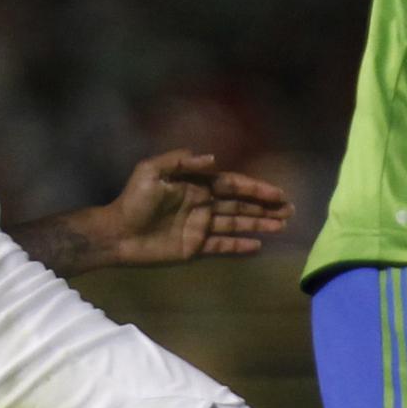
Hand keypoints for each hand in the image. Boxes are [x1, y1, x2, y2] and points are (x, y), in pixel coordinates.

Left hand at [95, 150, 291, 266]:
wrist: (116, 233)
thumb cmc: (133, 200)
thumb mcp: (151, 171)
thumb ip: (181, 162)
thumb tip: (213, 160)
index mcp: (196, 185)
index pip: (233, 185)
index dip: (256, 189)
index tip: (278, 193)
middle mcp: (203, 205)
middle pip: (240, 205)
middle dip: (265, 206)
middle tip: (290, 210)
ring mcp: (200, 227)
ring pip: (236, 224)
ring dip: (260, 224)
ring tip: (283, 225)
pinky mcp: (194, 247)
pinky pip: (222, 247)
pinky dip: (240, 246)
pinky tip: (259, 246)